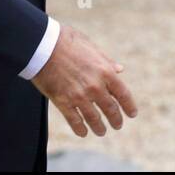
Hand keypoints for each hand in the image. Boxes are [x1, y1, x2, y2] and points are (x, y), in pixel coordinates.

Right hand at [30, 23, 137, 137]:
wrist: (43, 45)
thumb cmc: (68, 42)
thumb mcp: (92, 47)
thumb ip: (107, 61)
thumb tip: (120, 69)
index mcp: (105, 71)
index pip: (123, 94)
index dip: (129, 106)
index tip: (132, 114)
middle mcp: (95, 86)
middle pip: (111, 109)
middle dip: (116, 120)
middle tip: (118, 125)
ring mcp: (79, 96)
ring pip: (94, 119)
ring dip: (99, 127)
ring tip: (101, 132)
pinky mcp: (62, 101)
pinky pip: (74, 120)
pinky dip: (80, 129)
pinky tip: (83, 132)